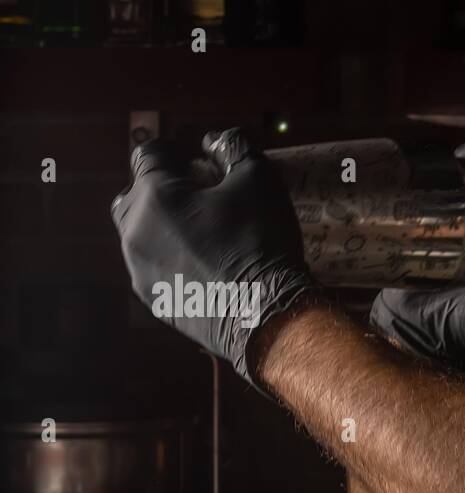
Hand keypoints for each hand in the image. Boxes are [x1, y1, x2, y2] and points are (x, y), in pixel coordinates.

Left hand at [110, 128, 316, 382]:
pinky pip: (154, 267)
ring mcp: (139, 268)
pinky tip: (206, 268)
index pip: (149, 152)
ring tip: (204, 238)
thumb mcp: (259, 179)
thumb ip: (232, 146)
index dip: (178, 152)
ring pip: (140, 233)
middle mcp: (135, 229)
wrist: (265, 314)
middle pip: (135, 193)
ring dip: (165, 227)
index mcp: (154, 193)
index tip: (203, 164)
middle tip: (203, 202)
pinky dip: (172, 261)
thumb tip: (212, 140)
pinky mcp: (153, 299)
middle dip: (164, 190)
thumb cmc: (262, 241)